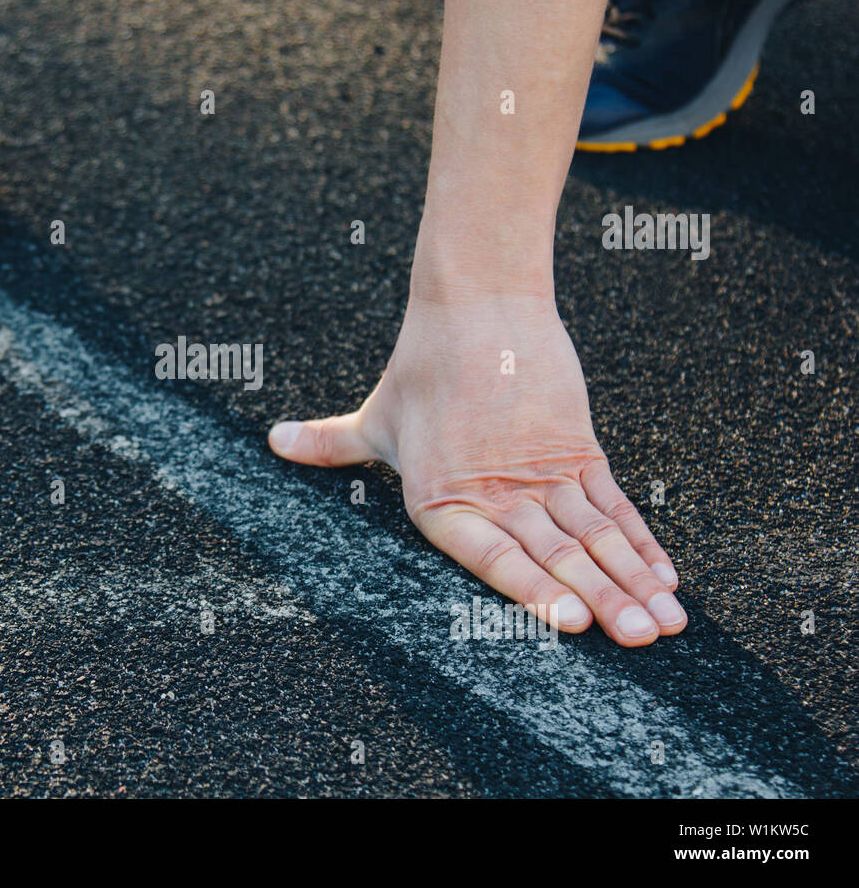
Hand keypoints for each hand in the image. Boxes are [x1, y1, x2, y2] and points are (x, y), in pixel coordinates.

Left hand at [269, 293, 685, 646]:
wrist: (476, 302)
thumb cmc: (419, 366)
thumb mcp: (374, 417)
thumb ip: (329, 442)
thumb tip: (275, 442)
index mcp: (441, 498)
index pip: (492, 558)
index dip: (535, 594)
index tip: (573, 626)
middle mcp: (495, 491)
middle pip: (557, 554)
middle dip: (605, 602)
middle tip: (644, 639)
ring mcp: (543, 470)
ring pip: (596, 535)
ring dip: (634, 580)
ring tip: (667, 622)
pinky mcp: (577, 447)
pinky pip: (614, 502)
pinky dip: (641, 538)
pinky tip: (666, 573)